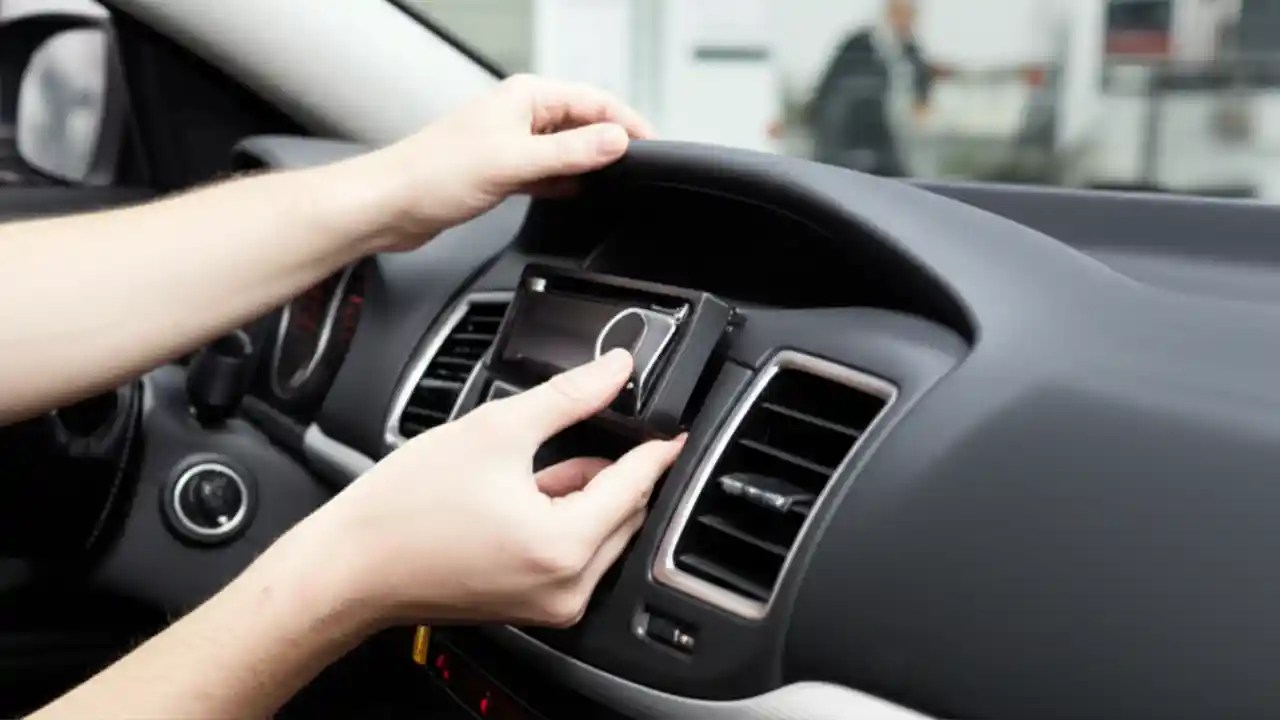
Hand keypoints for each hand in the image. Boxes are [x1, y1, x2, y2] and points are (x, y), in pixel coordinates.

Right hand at [283, 349, 683, 629]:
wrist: (350, 566)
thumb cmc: (404, 508)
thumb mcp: (494, 431)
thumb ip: (568, 397)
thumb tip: (614, 369)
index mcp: (563, 546)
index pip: (638, 486)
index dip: (657, 448)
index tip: (673, 429)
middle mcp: (566, 587)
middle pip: (626, 514)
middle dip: (612, 472)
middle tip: (578, 437)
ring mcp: (551, 604)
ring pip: (601, 535)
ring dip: (586, 497)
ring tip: (534, 469)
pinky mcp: (533, 607)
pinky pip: (573, 556)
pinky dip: (563, 522)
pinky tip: (525, 497)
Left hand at [350, 74, 652, 251]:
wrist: (390, 205)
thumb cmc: (433, 174)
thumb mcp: (515, 162)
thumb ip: (571, 153)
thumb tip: (618, 141)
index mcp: (526, 97)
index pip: (594, 101)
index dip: (627, 123)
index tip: (653, 147)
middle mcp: (520, 114)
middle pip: (583, 123)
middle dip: (610, 144)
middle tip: (639, 170)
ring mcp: (511, 143)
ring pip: (566, 150)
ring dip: (587, 165)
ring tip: (613, 184)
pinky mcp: (502, 171)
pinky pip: (547, 172)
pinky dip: (564, 181)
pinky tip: (576, 194)